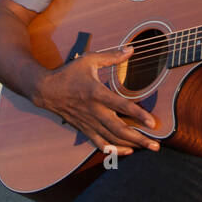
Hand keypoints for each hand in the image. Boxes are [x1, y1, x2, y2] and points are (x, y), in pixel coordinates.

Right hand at [31, 45, 160, 157]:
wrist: (45, 90)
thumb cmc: (69, 73)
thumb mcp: (89, 60)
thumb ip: (112, 56)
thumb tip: (131, 49)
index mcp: (97, 93)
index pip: (121, 106)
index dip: (138, 115)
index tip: (152, 123)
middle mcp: (94, 111)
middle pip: (119, 129)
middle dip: (139, 139)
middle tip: (156, 146)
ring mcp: (89, 123)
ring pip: (112, 139)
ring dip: (131, 146)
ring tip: (147, 148)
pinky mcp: (84, 129)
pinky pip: (100, 144)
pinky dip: (114, 150)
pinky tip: (127, 152)